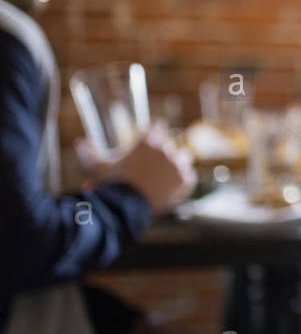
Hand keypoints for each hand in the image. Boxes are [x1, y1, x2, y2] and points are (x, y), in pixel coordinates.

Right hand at [80, 123, 195, 214]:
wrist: (128, 206)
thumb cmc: (113, 184)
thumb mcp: (99, 167)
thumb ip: (90, 153)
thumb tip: (79, 142)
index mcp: (148, 140)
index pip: (158, 126)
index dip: (155, 133)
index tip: (152, 141)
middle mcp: (165, 149)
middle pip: (170, 145)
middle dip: (163, 153)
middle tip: (153, 167)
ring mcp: (178, 164)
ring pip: (182, 159)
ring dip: (175, 165)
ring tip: (163, 178)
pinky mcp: (186, 179)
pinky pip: (188, 176)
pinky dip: (181, 182)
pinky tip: (169, 189)